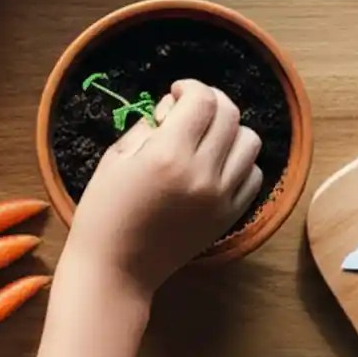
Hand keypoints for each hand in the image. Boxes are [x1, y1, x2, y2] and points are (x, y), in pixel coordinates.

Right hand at [64, 79, 262, 298]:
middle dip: (211, 101)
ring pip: (250, 142)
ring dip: (230, 130)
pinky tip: (216, 165)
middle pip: (230, 115)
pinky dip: (240, 162)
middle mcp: (201, 173)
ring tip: (206, 138)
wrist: (116, 269)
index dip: (190, 87)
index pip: (202, 100)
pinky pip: (253, 176)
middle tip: (191, 108)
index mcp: (167, 155)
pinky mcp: (229, 216)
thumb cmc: (104, 211)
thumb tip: (174, 107)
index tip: (177, 92)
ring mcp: (220, 197)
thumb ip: (148, 125)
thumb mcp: (115, 158)